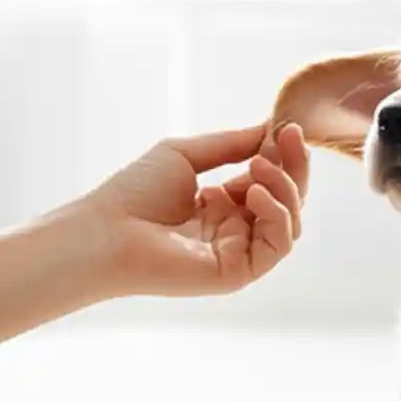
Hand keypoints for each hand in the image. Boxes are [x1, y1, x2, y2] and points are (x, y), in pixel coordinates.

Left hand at [70, 123, 309, 295]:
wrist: (106, 231)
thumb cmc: (134, 193)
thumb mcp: (188, 155)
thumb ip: (232, 145)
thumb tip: (271, 129)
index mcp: (222, 205)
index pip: (269, 182)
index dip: (282, 156)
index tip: (287, 128)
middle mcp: (234, 230)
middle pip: (286, 201)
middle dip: (294, 167)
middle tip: (291, 137)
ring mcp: (238, 252)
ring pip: (289, 223)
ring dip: (285, 189)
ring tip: (260, 166)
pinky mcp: (238, 273)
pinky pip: (277, 246)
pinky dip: (277, 216)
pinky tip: (255, 194)